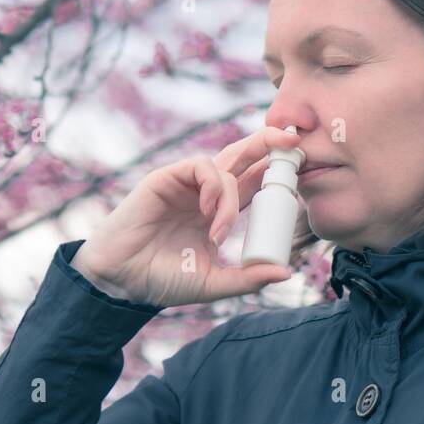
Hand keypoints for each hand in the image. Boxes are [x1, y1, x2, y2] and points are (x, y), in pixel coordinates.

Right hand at [70, 126, 303, 307]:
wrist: (122, 282)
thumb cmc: (163, 280)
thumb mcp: (214, 282)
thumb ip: (248, 277)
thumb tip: (288, 272)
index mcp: (219, 210)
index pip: (254, 180)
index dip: (276, 171)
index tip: (302, 168)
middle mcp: (206, 192)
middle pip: (243, 156)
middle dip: (269, 143)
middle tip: (295, 142)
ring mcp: (187, 184)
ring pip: (225, 164)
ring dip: (233, 195)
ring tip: (221, 230)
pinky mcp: (167, 178)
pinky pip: (201, 167)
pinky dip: (213, 187)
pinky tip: (208, 212)